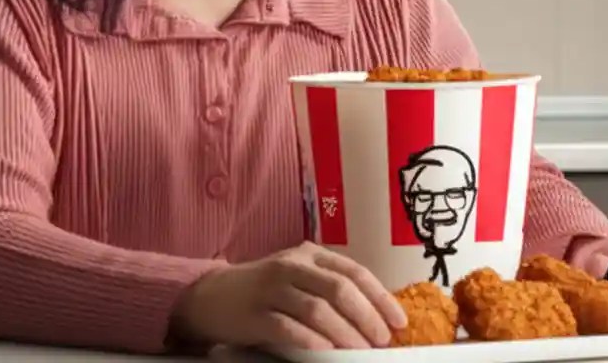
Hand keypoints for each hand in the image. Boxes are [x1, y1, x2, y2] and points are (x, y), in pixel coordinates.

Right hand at [170, 241, 406, 350]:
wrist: (208, 296)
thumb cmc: (264, 290)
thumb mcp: (299, 277)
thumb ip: (329, 287)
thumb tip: (375, 315)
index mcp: (310, 254)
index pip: (355, 273)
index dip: (380, 298)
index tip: (398, 322)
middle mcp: (292, 266)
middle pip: (339, 290)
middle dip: (366, 318)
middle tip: (381, 341)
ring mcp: (271, 288)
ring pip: (317, 309)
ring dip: (344, 333)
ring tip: (360, 351)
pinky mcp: (253, 314)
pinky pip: (287, 327)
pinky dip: (311, 340)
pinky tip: (326, 352)